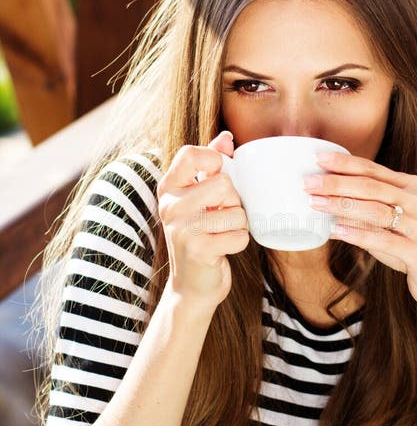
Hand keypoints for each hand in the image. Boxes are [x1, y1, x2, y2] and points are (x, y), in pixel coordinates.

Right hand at [157, 131, 248, 307]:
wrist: (191, 287)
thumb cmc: (200, 236)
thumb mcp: (198, 199)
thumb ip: (210, 166)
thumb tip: (226, 138)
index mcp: (169, 188)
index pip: (191, 154)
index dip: (213, 160)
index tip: (216, 177)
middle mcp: (170, 206)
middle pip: (224, 184)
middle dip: (233, 202)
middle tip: (220, 216)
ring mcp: (182, 228)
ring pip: (236, 211)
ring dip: (238, 225)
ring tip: (220, 234)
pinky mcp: (198, 249)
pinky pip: (239, 236)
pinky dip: (239, 243)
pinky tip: (223, 249)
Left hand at [305, 152, 416, 313]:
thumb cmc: (411, 245)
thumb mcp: (394, 220)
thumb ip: (369, 206)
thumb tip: (326, 197)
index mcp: (413, 188)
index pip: (374, 170)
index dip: (345, 163)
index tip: (318, 159)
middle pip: (372, 187)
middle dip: (337, 183)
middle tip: (309, 183)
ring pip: (376, 211)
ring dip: (342, 206)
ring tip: (316, 204)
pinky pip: (384, 240)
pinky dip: (357, 234)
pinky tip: (336, 230)